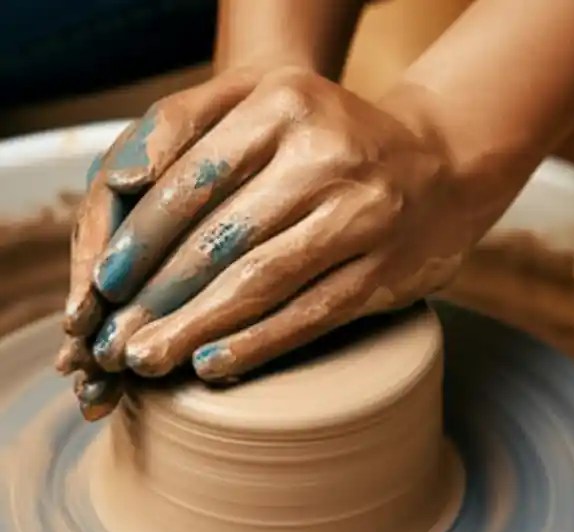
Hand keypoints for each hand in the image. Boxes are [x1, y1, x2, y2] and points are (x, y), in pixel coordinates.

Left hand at [58, 66, 474, 416]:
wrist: (443, 168)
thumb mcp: (265, 102)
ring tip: (150, 359)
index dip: (143, 236)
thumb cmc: (329, 139)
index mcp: (286, 105)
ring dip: (198, 327)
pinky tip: (214, 363)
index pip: (194, 177)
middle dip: (159, 295)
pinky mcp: (387, 270)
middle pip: (223, 236)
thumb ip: (187, 126)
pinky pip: (312, 313)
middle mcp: (328, 157)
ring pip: (264, 281)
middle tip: (115, 338)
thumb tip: (120, 189)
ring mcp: (364, 216)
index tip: (105, 282)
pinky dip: (258, 342)